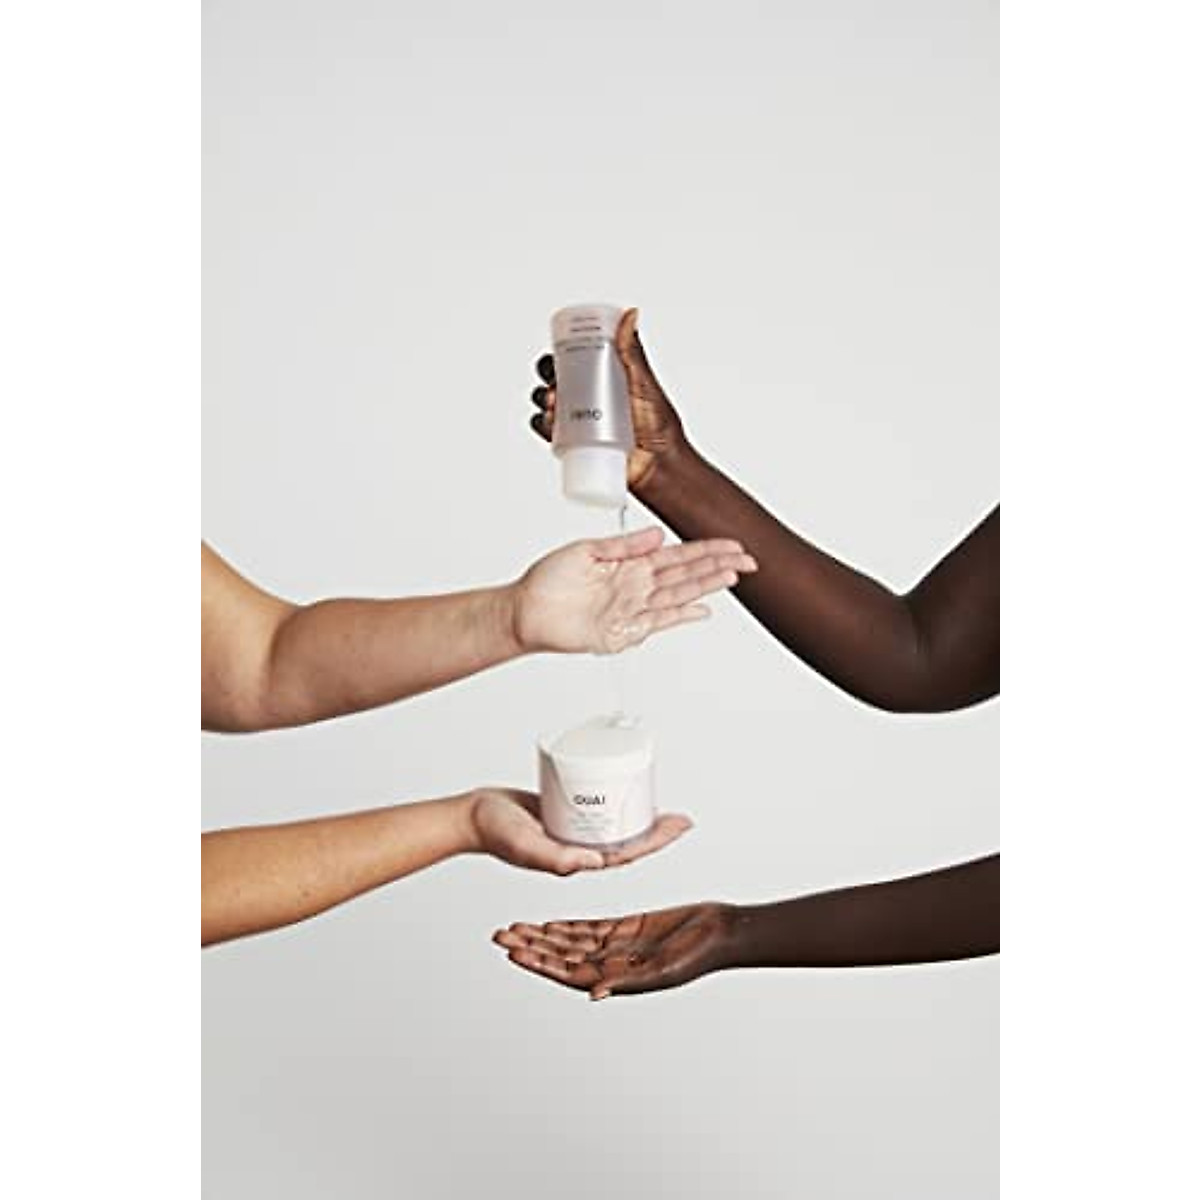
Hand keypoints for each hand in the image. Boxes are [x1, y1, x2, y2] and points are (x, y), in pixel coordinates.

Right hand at [468, 788, 692, 875]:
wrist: (472, 815)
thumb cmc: (495, 833)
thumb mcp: (526, 846)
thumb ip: (556, 859)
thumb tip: (595, 862)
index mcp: (577, 861)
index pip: (627, 853)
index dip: (656, 841)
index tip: (680, 827)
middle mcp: (578, 848)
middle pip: (626, 839)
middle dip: (655, 830)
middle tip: (681, 816)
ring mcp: (571, 832)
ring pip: (613, 825)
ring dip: (636, 815)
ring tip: (658, 800)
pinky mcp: (562, 814)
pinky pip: (594, 809)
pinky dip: (612, 801)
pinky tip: (623, 788)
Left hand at [493, 902, 733, 998]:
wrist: (720, 931)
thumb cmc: (698, 956)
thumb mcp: (663, 971)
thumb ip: (627, 980)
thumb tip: (593, 993)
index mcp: (617, 978)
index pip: (566, 972)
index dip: (539, 963)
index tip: (513, 952)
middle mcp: (612, 965)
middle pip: (561, 956)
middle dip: (531, 947)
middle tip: (501, 936)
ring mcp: (618, 945)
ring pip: (571, 941)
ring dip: (543, 936)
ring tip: (516, 929)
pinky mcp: (628, 927)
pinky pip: (590, 928)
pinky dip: (568, 926)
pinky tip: (549, 923)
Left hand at [511, 526, 754, 653]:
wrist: (524, 610)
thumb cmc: (549, 582)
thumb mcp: (588, 550)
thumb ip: (625, 545)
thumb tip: (658, 534)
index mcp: (630, 565)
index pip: (677, 556)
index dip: (705, 550)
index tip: (731, 545)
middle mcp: (636, 587)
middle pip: (686, 575)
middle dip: (717, 566)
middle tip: (747, 559)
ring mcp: (632, 609)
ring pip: (678, 595)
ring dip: (706, 586)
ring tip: (731, 576)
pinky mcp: (622, 631)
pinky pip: (657, 621)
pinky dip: (680, 616)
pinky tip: (702, 610)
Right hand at [530, 308, 689, 492]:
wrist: (658, 463)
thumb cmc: (658, 423)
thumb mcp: (642, 381)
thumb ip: (632, 351)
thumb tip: (630, 315)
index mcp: (602, 378)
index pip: (573, 360)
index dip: (559, 354)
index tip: (557, 352)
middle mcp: (588, 399)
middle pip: (555, 380)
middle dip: (547, 376)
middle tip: (554, 380)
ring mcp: (580, 422)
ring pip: (548, 405)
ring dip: (543, 399)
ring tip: (554, 402)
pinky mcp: (575, 445)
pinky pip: (548, 433)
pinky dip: (541, 425)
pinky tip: (547, 421)